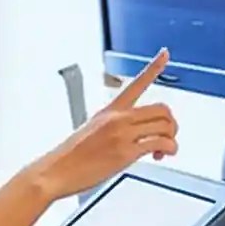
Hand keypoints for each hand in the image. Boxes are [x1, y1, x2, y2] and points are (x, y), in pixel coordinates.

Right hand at [31, 49, 177, 202]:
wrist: (53, 171)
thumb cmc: (68, 157)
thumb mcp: (89, 132)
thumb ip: (111, 128)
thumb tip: (128, 137)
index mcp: (108, 111)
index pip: (136, 83)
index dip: (154, 66)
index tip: (165, 53)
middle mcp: (116, 119)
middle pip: (162, 108)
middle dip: (171, 124)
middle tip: (166, 136)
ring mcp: (121, 134)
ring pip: (166, 126)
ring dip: (171, 139)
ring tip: (162, 150)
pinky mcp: (125, 152)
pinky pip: (160, 143)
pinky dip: (169, 150)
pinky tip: (159, 156)